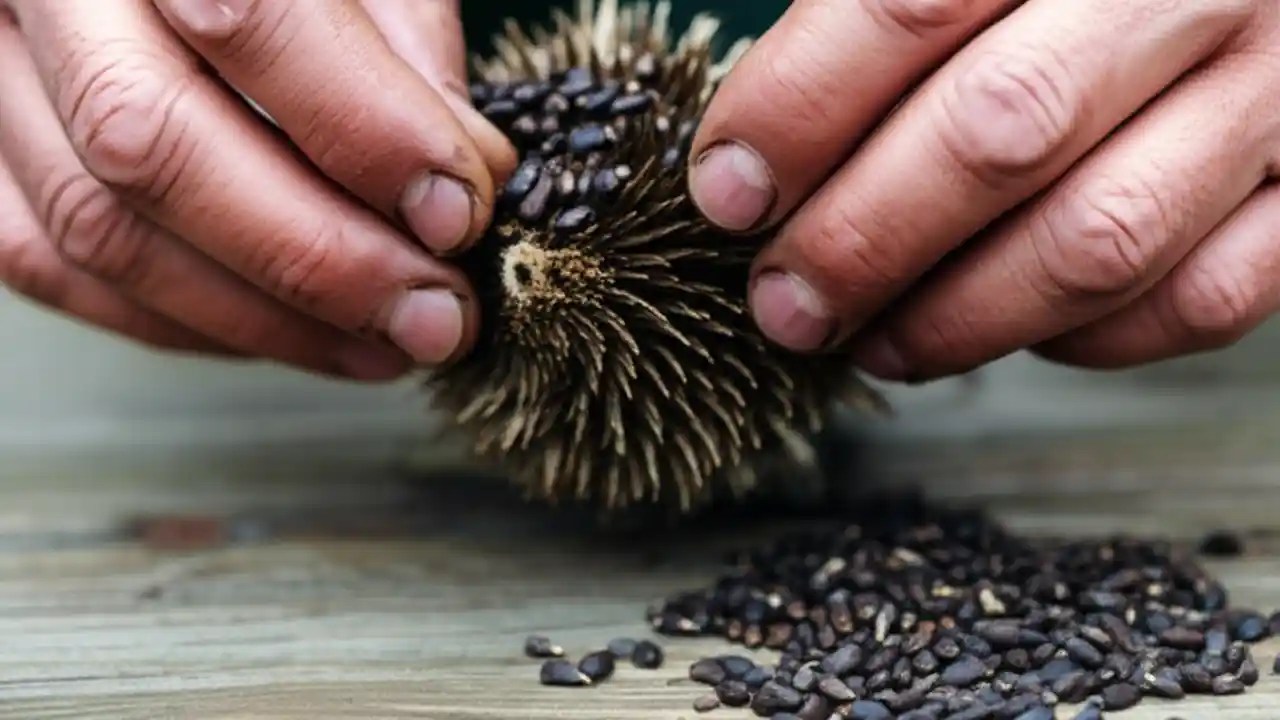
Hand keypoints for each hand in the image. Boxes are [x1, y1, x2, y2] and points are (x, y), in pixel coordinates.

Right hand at [0, 0, 514, 379]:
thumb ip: (399, 38)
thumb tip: (455, 180)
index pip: (246, 13)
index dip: (362, 131)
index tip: (456, 210)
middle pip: (149, 145)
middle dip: (318, 258)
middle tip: (435, 314)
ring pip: (97, 228)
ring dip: (265, 318)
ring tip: (387, 339)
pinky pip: (56, 266)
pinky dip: (189, 321)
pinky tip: (291, 332)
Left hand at [690, 0, 1279, 379]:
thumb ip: (874, 9)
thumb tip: (752, 150)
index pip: (902, 4)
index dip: (795, 112)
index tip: (729, 191)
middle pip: (997, 133)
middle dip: (861, 242)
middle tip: (785, 302)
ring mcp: (1276, 87)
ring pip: (1100, 240)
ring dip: (957, 319)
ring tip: (873, 339)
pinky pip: (1202, 298)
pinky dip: (1087, 339)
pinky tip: (1012, 327)